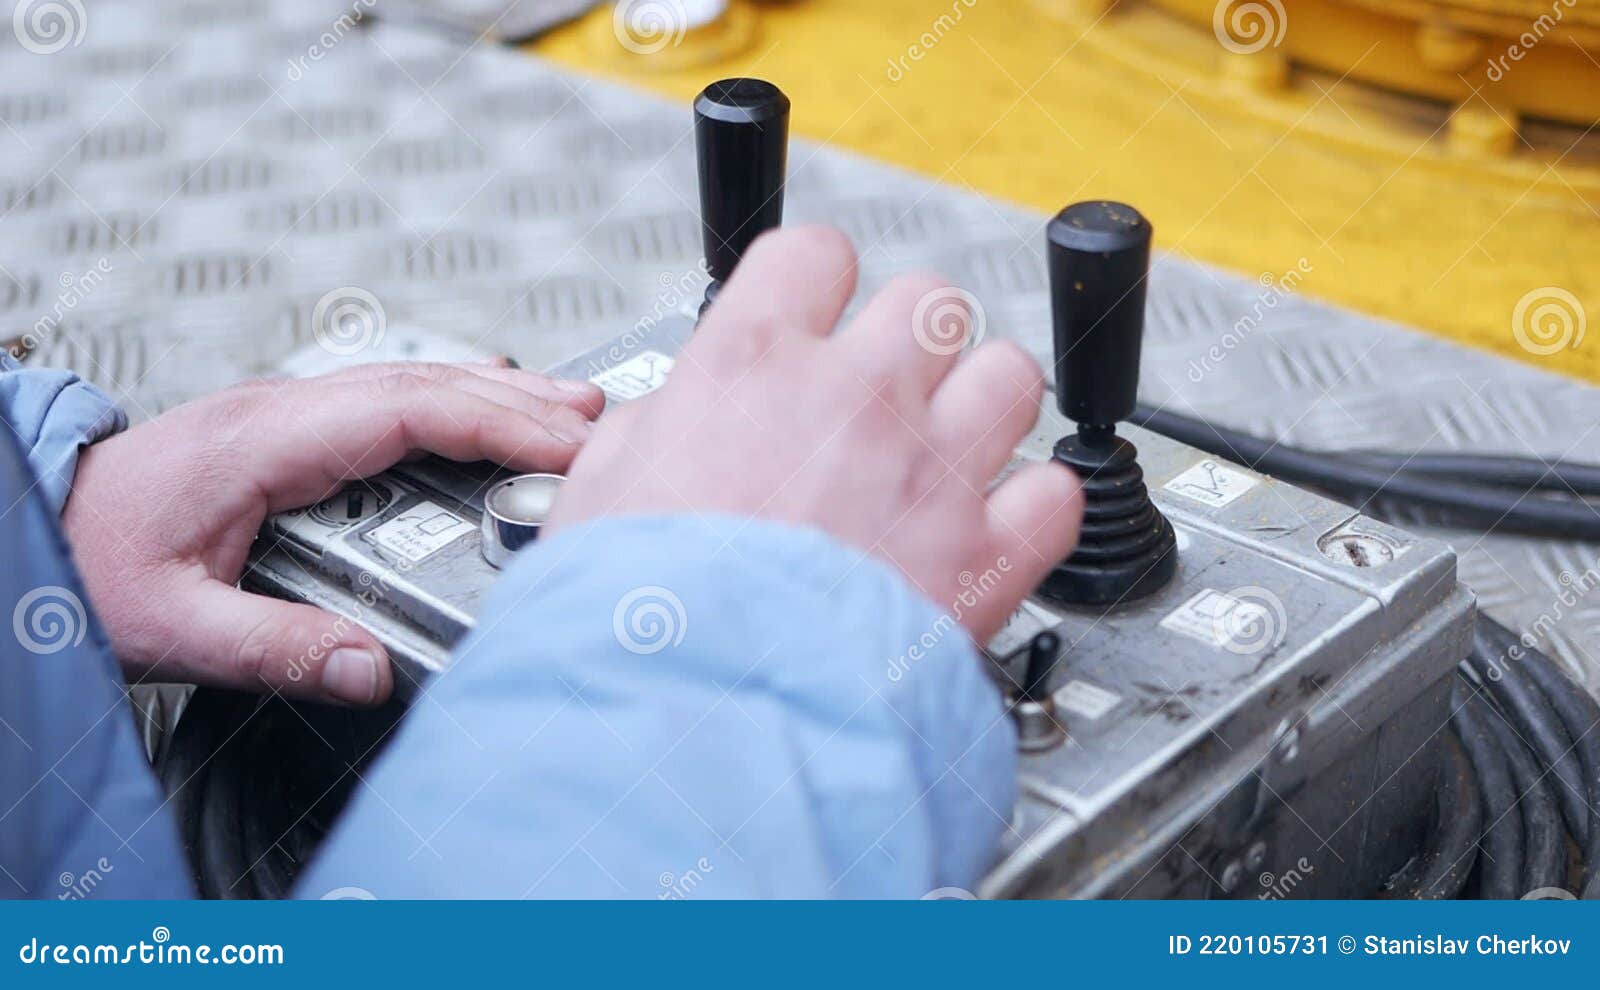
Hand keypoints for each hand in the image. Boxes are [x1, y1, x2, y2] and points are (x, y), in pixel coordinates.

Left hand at [62, 362, 604, 705]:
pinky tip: (483, 418)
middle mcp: (283, 410)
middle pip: (427, 384)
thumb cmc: (88, 560)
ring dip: (495, 397)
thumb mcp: (170, 625)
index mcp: (266, 440)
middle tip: (595, 423)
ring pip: (413, 384)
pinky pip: (391, 403)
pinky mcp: (288, 432)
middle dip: (519, 402)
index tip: (562, 449)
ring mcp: (287, 413)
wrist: (33, 525)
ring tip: (567, 414)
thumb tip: (372, 670)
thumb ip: (275, 648)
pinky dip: (455, 406)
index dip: (497, 425)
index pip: (409, 410)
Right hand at [547, 226, 1082, 641]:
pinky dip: (1036, 506)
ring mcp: (931, 472)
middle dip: (910, 339)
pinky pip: (1055, 493)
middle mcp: (856, 400)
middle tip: (886, 388)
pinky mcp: (985, 556)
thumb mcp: (600, 492)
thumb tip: (672, 423)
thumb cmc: (638, 616)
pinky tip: (1002, 522)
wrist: (698, 716)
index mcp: (755, 366)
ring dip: (985, 402)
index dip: (815, 281)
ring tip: (955, 443)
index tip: (815, 310)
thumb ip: (654, 431)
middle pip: (928, 303)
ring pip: (1010, 375)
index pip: (814, 255)